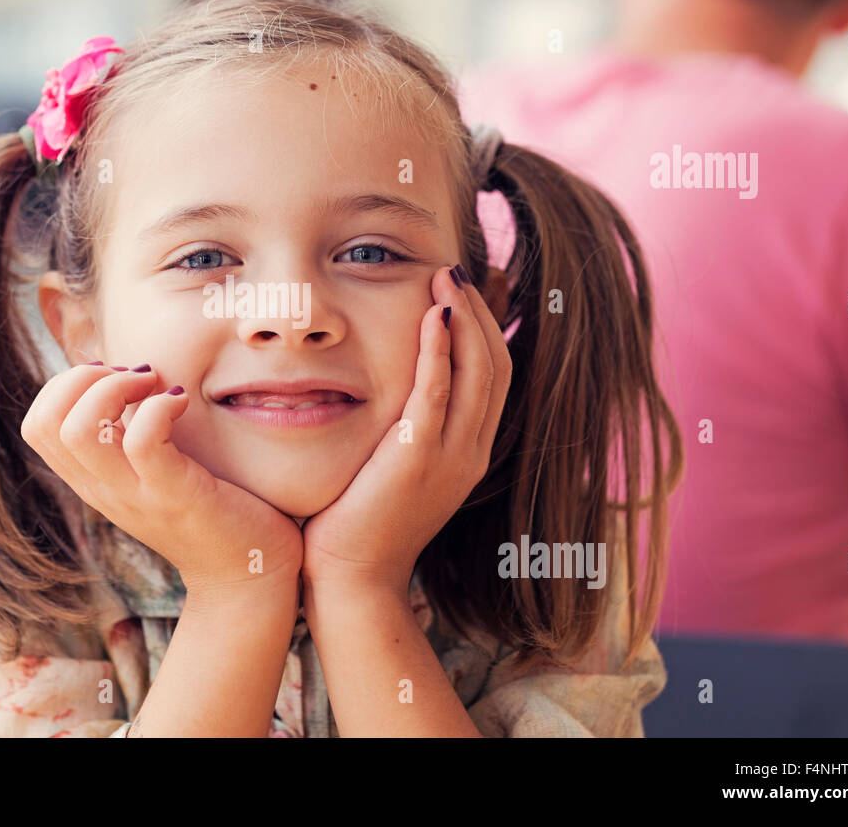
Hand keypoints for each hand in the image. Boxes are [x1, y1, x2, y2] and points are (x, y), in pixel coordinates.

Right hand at [21, 363, 303, 603]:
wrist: (246, 573)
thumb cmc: (208, 509)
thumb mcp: (152, 473)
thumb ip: (130, 437)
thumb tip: (126, 377)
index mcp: (93, 481)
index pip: (36, 426)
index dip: (65, 385)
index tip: (113, 377)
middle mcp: (103, 490)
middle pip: (44, 424)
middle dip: (82, 378)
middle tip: (132, 377)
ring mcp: (135, 495)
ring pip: (80, 431)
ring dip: (115, 387)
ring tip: (152, 385)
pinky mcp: (174, 496)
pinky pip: (142, 441)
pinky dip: (159, 406)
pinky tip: (181, 403)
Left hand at [301, 265, 511, 594]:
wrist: (352, 577)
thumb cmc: (361, 519)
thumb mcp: (397, 466)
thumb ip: (408, 425)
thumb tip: (398, 384)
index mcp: (470, 451)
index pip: (495, 374)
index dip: (486, 325)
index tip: (465, 289)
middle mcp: (471, 451)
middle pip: (495, 365)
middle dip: (480, 311)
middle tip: (456, 271)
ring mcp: (450, 457)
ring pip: (477, 373)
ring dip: (464, 319)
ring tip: (445, 279)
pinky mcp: (416, 459)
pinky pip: (437, 395)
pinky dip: (440, 352)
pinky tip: (431, 318)